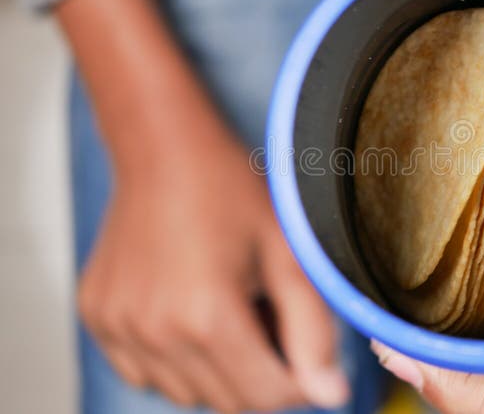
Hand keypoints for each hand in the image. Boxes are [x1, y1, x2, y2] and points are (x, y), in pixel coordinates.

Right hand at [59, 0, 349, 412]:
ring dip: (219, 369)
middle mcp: (154, 331)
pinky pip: (147, 373)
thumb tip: (330, 394)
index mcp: (205, 315)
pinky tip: (190, 311)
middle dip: (261, 373)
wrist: (164, 149)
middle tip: (269, 317)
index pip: (265, 397)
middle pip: (227, 401)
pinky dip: (177, 359)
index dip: (298, 382)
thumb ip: (313, 330)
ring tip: (230, 309)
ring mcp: (119, 328)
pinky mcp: (98, 319)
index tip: (305, 349)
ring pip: (187, 393)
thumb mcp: (288, 253)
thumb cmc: (229, 190)